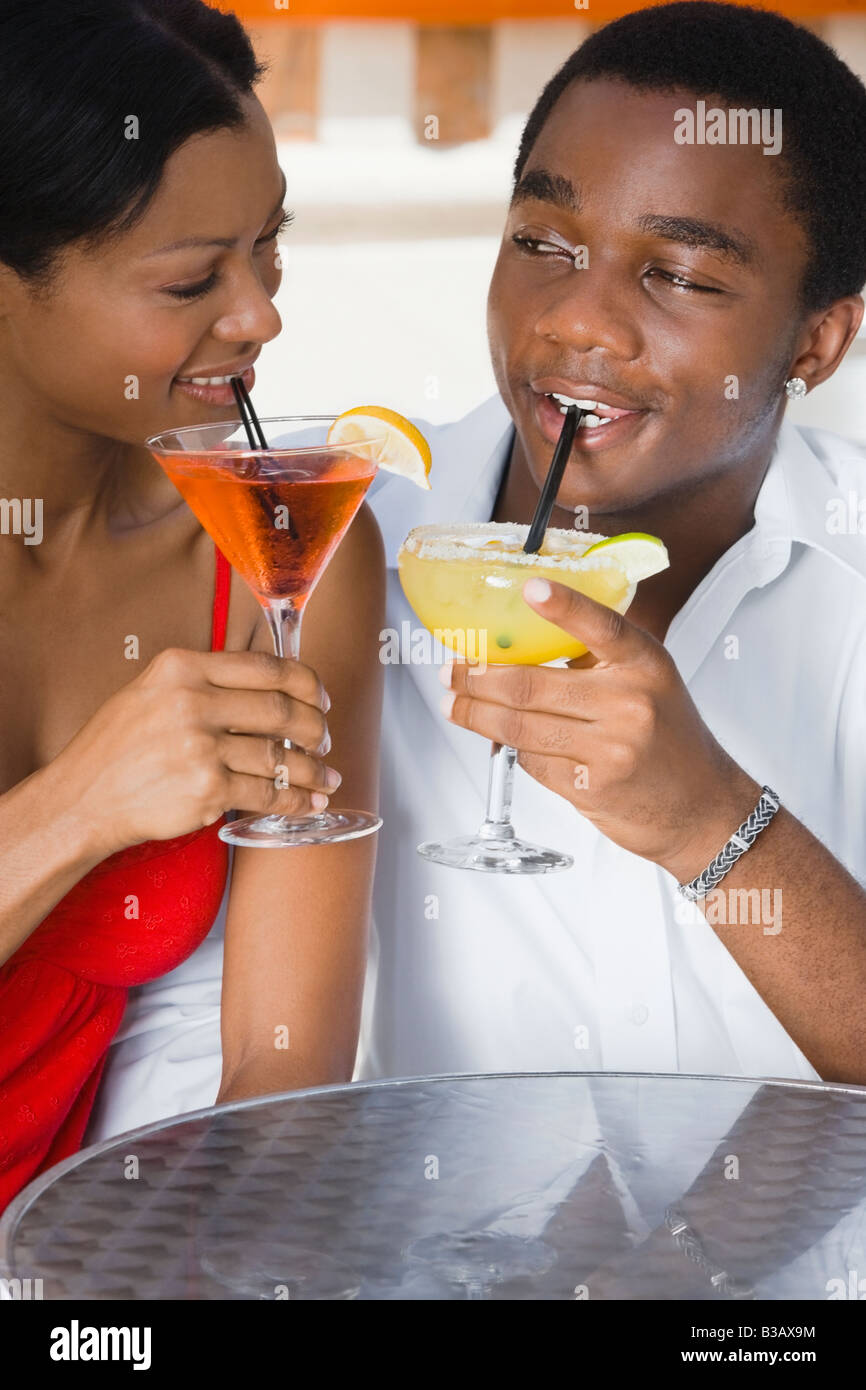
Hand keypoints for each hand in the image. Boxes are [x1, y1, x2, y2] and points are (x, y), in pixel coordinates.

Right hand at [52, 648, 339, 855]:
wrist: (82, 799)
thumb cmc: (116, 748)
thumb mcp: (150, 691)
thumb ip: (203, 681)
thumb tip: (267, 685)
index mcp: (182, 668)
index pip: (265, 667)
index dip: (306, 683)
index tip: (320, 698)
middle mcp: (192, 702)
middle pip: (280, 709)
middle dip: (315, 728)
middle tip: (325, 739)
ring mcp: (200, 747)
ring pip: (279, 756)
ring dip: (313, 770)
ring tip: (326, 777)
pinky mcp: (207, 790)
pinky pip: (267, 794)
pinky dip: (295, 801)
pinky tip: (307, 803)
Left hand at [440, 577, 758, 880]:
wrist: (701, 807)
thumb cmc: (668, 739)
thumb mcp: (648, 683)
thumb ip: (598, 659)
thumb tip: (520, 641)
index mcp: (645, 664)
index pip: (601, 626)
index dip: (564, 606)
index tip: (531, 587)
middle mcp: (630, 702)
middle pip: (530, 684)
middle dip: (478, 676)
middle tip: (454, 668)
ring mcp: (610, 748)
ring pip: (519, 726)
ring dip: (476, 713)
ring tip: (455, 702)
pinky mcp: (591, 787)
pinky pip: (531, 761)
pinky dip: (508, 748)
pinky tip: (497, 737)